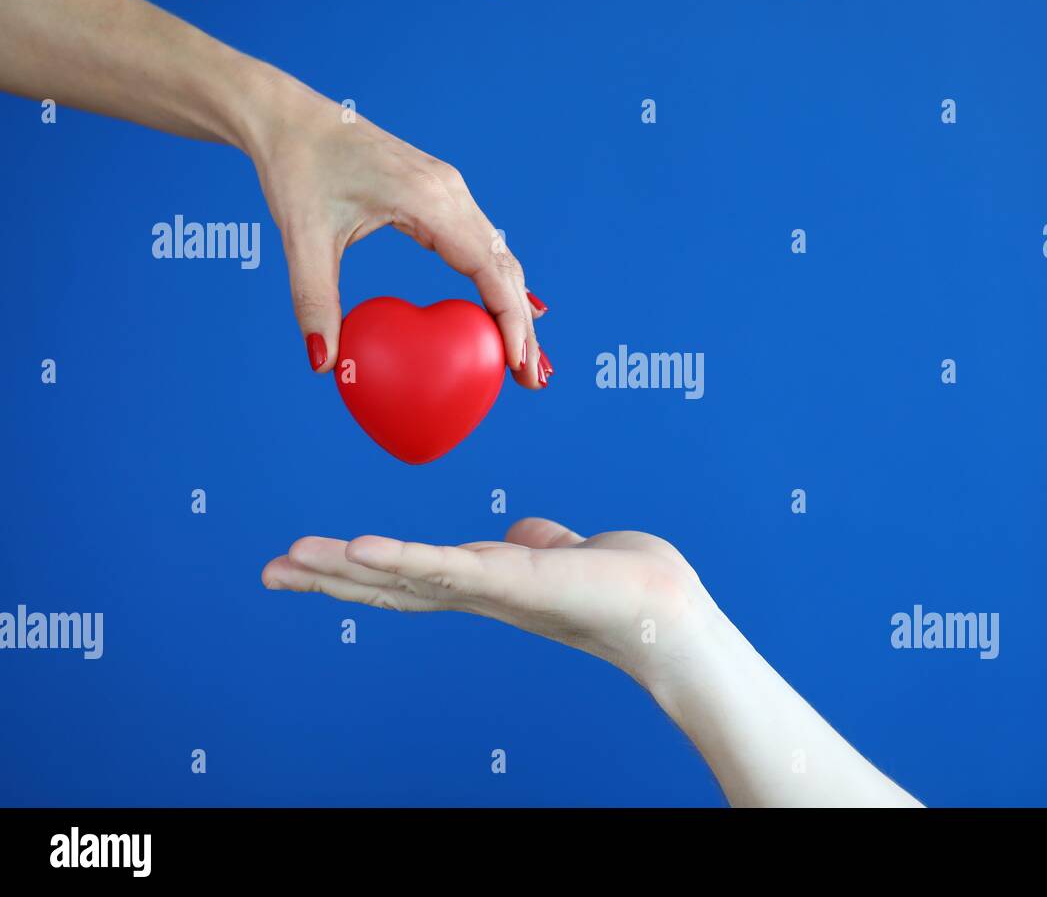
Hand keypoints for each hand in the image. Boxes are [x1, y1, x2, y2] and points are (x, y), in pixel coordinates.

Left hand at [242, 74, 551, 386]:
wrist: (290, 118)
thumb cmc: (296, 170)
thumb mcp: (301, 238)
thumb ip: (313, 300)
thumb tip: (322, 362)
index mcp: (428, 200)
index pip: (488, 269)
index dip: (509, 319)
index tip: (517, 363)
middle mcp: (451, 193)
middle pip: (506, 269)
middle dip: (524, 327)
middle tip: (534, 381)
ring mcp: (451, 191)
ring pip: (501, 258)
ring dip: (517, 307)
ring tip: (528, 359)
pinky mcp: (441, 194)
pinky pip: (484, 245)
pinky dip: (500, 283)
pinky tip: (515, 309)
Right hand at [261, 517, 720, 687]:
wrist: (675, 617)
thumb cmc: (630, 585)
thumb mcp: (571, 551)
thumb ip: (541, 542)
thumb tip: (523, 532)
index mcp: (489, 581)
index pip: (411, 575)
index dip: (358, 571)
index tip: (307, 562)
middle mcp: (482, 591)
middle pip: (393, 584)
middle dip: (329, 580)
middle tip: (269, 571)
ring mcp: (496, 590)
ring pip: (407, 578)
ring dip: (345, 571)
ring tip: (288, 562)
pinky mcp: (518, 581)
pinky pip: (450, 569)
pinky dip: (401, 560)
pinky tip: (358, 550)